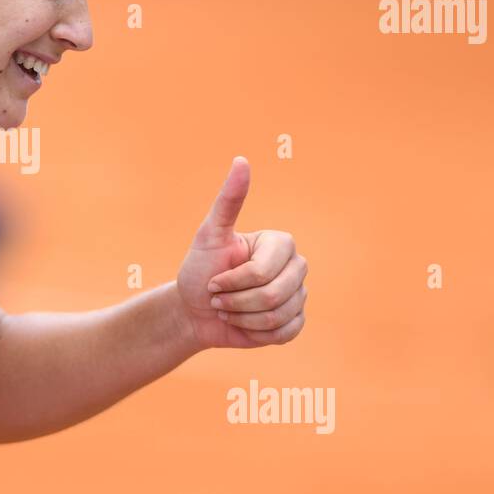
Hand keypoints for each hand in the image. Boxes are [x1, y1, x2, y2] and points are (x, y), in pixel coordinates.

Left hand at [175, 156, 307, 350]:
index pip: (262, 272)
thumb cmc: (199, 270)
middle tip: (218, 298)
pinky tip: (242, 323)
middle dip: (236, 303)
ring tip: (228, 309)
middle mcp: (296, 266)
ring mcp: (299, 294)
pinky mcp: (296, 321)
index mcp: (280, 242)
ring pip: (278, 316)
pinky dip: (256, 333)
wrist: (195, 310)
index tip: (213, 279)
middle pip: (275, 295)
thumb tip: (241, 160)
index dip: (233, 282)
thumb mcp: (209, 234)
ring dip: (242, 319)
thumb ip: (228, 200)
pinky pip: (285, 333)